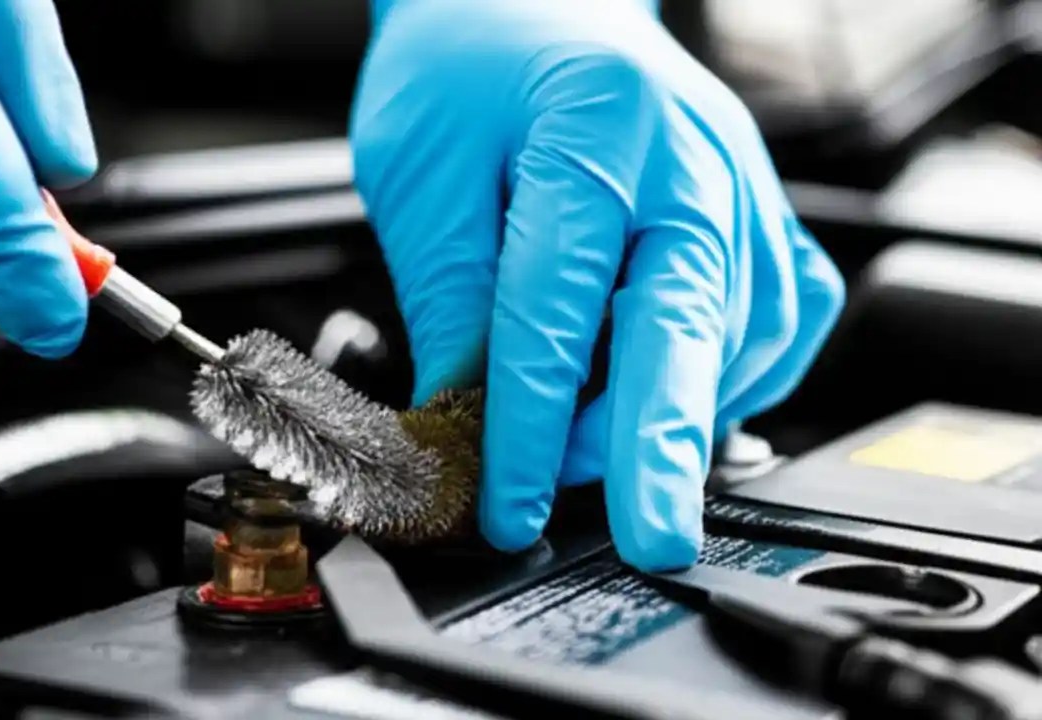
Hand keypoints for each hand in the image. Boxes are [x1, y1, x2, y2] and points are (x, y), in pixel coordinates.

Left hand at [351, 0, 844, 569]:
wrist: (529, 3)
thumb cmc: (471, 70)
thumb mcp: (424, 174)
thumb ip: (455, 300)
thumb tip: (466, 421)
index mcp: (594, 128)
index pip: (558, 306)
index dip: (529, 422)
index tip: (505, 502)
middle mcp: (689, 157)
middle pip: (685, 320)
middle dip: (662, 444)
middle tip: (650, 535)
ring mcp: (739, 185)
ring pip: (737, 330)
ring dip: (678, 413)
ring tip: (611, 463)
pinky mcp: (759, 214)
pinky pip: (782, 313)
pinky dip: (740, 373)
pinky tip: (690, 397)